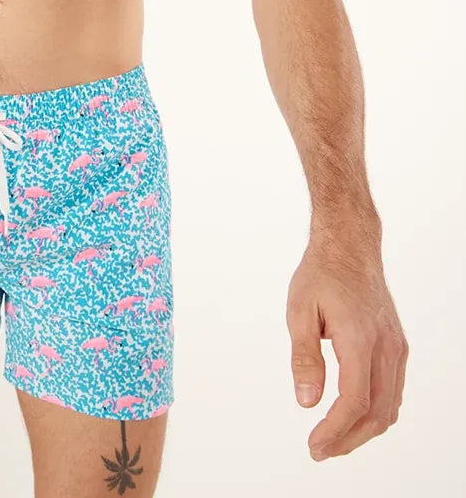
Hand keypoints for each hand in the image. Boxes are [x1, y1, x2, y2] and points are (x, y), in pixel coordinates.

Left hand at [286, 235, 407, 461]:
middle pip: (377, 412)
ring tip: (333, 439)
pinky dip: (376, 412)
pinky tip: (353, 417)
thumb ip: (304, 358)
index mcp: (359, 338)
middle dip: (348, 439)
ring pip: (390, 406)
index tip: (314, 445)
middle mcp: (385, 346)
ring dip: (363, 430)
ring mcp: (396, 347)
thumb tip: (307, 402)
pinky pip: (393, 390)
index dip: (335, 430)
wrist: (350, 247)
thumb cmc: (321, 274)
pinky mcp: (398, 346)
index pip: (354, 400)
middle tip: (319, 450)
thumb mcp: (300, 311)